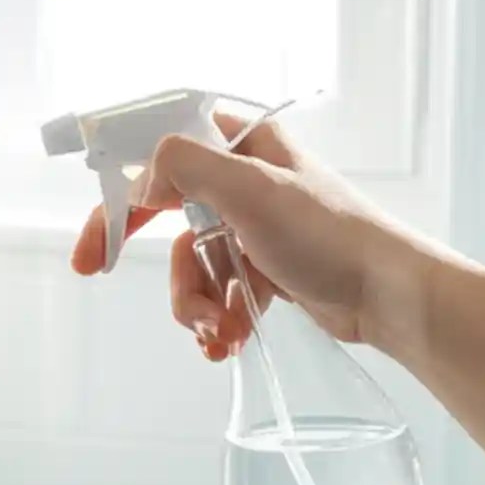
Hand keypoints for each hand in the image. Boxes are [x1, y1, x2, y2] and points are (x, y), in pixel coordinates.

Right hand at [71, 112, 409, 360]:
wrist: (391, 298)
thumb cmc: (330, 235)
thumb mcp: (251, 187)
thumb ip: (184, 166)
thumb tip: (140, 182)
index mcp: (243, 143)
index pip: (162, 150)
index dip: (122, 184)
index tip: (98, 225)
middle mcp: (245, 179)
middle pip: (164, 210)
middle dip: (141, 251)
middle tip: (93, 269)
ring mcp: (253, 227)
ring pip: (189, 262)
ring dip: (193, 301)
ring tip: (216, 330)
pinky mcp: (264, 269)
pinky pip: (217, 290)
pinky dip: (216, 318)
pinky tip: (227, 341)